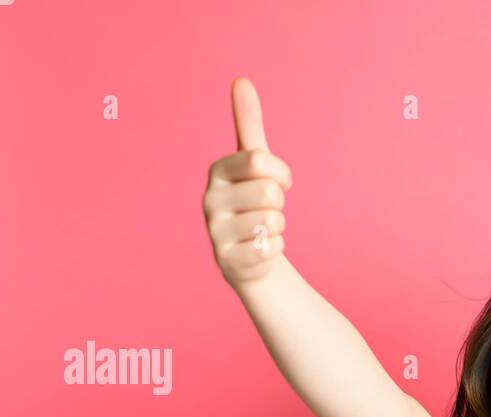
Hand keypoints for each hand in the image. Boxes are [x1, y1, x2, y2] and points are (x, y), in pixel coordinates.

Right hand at [202, 77, 293, 285]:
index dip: (280, 174)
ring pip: (273, 221)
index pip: (259, 160)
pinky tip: (261, 249)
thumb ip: (248, 123)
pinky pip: (271, 248)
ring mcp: (215, 233)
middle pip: (269, 193)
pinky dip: (275, 249)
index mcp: (217, 171)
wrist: (250, 255)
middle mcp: (209, 200)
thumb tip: (241, 80)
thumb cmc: (253, 202)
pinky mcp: (228, 262)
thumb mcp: (254, 163)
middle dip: (279, 204)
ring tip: (262, 230)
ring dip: (278, 228)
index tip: (279, 182)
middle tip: (266, 211)